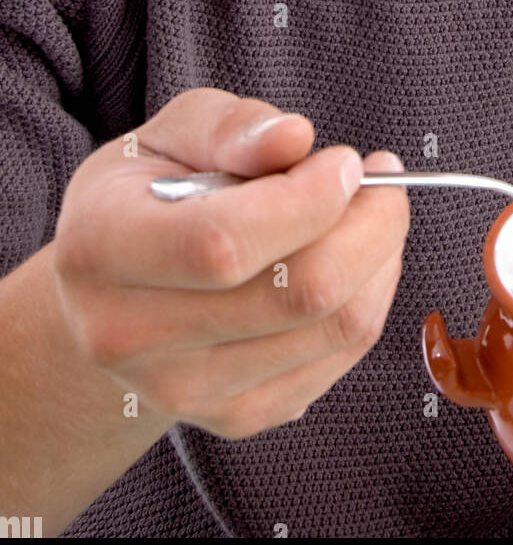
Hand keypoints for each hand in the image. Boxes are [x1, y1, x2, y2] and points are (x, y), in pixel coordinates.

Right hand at [53, 88, 409, 438]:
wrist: (112, 299)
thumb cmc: (148, 197)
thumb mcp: (168, 136)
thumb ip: (227, 127)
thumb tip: (293, 138)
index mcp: (100, 248)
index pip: (223, 243)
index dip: (308, 200)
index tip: (346, 162)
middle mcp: (130, 336)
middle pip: (296, 292)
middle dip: (368, 224)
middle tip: (379, 179)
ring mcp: (184, 389)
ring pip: (335, 326)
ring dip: (379, 256)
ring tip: (369, 211)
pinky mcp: (237, 417)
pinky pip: (343, 355)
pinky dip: (370, 295)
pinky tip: (354, 257)